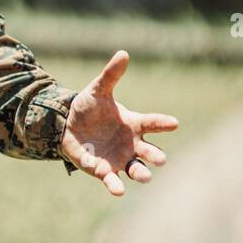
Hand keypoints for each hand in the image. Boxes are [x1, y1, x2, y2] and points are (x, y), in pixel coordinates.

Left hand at [60, 49, 178, 196]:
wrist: (68, 125)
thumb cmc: (89, 108)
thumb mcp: (98, 90)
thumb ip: (111, 75)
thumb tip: (123, 53)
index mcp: (134, 124)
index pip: (152, 123)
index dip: (162, 123)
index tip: (174, 123)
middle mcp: (131, 144)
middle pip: (148, 152)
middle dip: (154, 156)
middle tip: (161, 159)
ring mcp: (119, 159)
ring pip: (135, 170)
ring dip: (140, 174)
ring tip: (146, 177)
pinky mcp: (103, 170)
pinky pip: (111, 179)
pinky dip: (114, 183)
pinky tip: (117, 189)